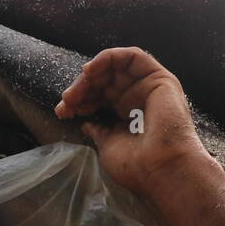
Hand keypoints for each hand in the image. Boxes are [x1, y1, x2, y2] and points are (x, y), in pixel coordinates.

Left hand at [54, 47, 209, 198]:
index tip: (63, 112)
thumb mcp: (108, 145)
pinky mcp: (159, 78)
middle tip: (66, 101)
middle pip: (104, 81)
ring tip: (76, 90)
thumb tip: (86, 125)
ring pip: (115, 68)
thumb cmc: (136, 165)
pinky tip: (90, 71)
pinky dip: (109, 58)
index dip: (79, 101)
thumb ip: (98, 131)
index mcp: (127, 116)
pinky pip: (133, 56)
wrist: (161, 169)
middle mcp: (137, 99)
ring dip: (91, 74)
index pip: (99, 98)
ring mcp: (148, 87)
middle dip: (81, 89)